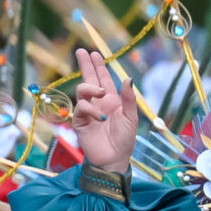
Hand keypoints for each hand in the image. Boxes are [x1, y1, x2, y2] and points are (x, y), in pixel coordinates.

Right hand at [70, 49, 137, 175]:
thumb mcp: (131, 117)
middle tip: (81, 51)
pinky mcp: (79, 121)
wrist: (114, 158)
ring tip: (101, 94)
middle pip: (89, 80)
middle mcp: (98, 103)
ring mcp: (87, 111)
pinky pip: (81, 108)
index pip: (103, 80)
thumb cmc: (125, 140)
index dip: (98, 67)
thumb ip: (129, 99)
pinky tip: (100, 117)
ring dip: (91, 89)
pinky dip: (91, 110)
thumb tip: (127, 78)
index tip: (94, 53)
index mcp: (111, 101)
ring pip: (82, 91)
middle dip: (86, 65)